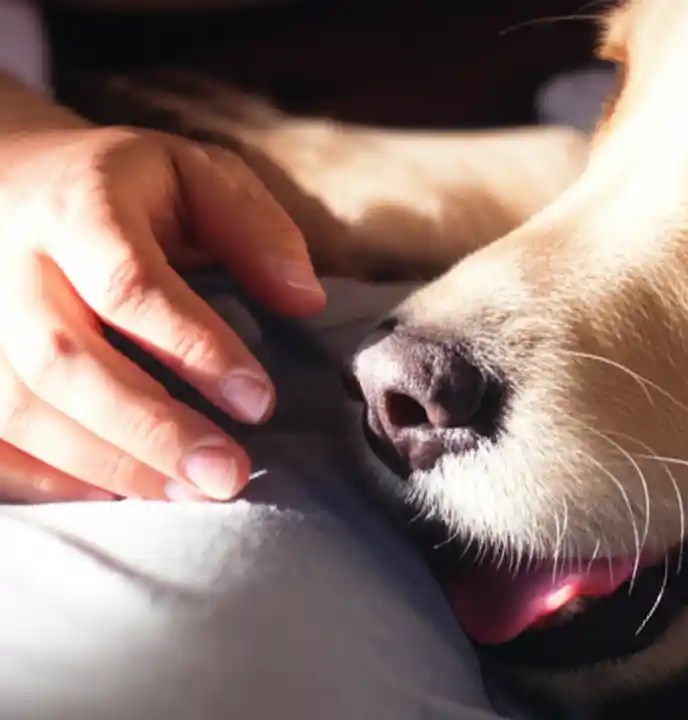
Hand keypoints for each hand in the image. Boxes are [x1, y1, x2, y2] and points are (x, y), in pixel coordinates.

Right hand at [0, 127, 325, 502]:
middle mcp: (7, 263)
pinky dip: (44, 478)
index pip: (130, 285)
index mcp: (77, 206)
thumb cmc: (121, 186)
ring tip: (192, 491)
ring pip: (20, 408)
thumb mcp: (196, 174)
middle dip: (151, 429)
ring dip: (108, 464)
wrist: (2, 175)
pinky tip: (116, 494)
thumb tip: (305, 300)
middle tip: (227, 475)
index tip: (260, 403)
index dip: (197, 349)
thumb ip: (255, 229)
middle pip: (65, 360)